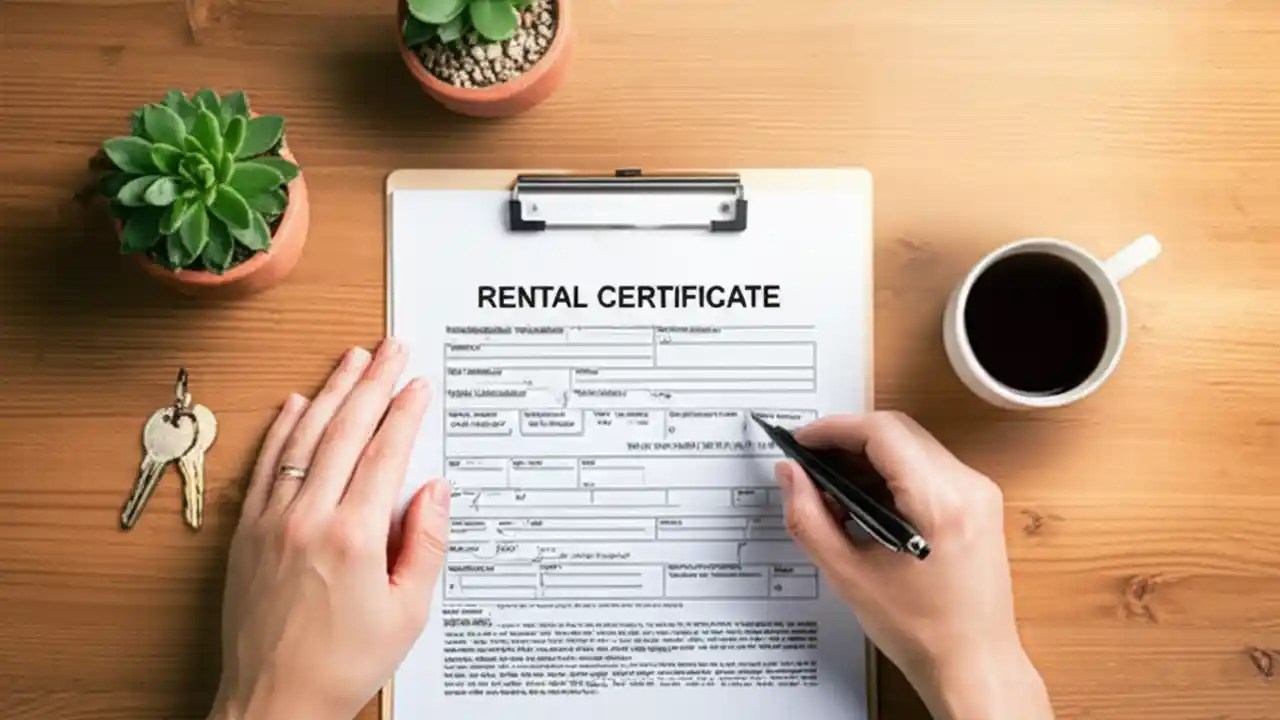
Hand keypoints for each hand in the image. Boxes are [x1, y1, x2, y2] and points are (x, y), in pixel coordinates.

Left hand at [208, 340, 449, 719]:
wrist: (276, 701)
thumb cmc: (343, 664)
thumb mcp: (409, 611)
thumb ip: (425, 543)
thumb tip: (433, 490)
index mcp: (355, 537)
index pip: (384, 453)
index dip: (404, 412)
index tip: (418, 385)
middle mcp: (308, 519)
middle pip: (344, 432)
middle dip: (372, 383)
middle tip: (390, 350)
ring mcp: (272, 522)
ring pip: (303, 439)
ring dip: (330, 393)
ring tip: (350, 360)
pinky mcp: (247, 534)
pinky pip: (265, 467)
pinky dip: (281, 431)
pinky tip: (296, 404)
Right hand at [776, 412, 1051, 719]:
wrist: (974, 664)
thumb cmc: (923, 632)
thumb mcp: (850, 576)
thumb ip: (809, 519)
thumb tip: (790, 475)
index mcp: (940, 503)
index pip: (881, 433)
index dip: (834, 429)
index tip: (802, 441)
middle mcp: (968, 487)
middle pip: (897, 431)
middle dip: (847, 441)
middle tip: (811, 468)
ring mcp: (979, 493)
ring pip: (912, 445)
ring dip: (869, 458)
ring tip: (835, 495)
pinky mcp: (979, 502)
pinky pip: (928, 466)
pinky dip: (891, 474)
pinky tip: (866, 505)